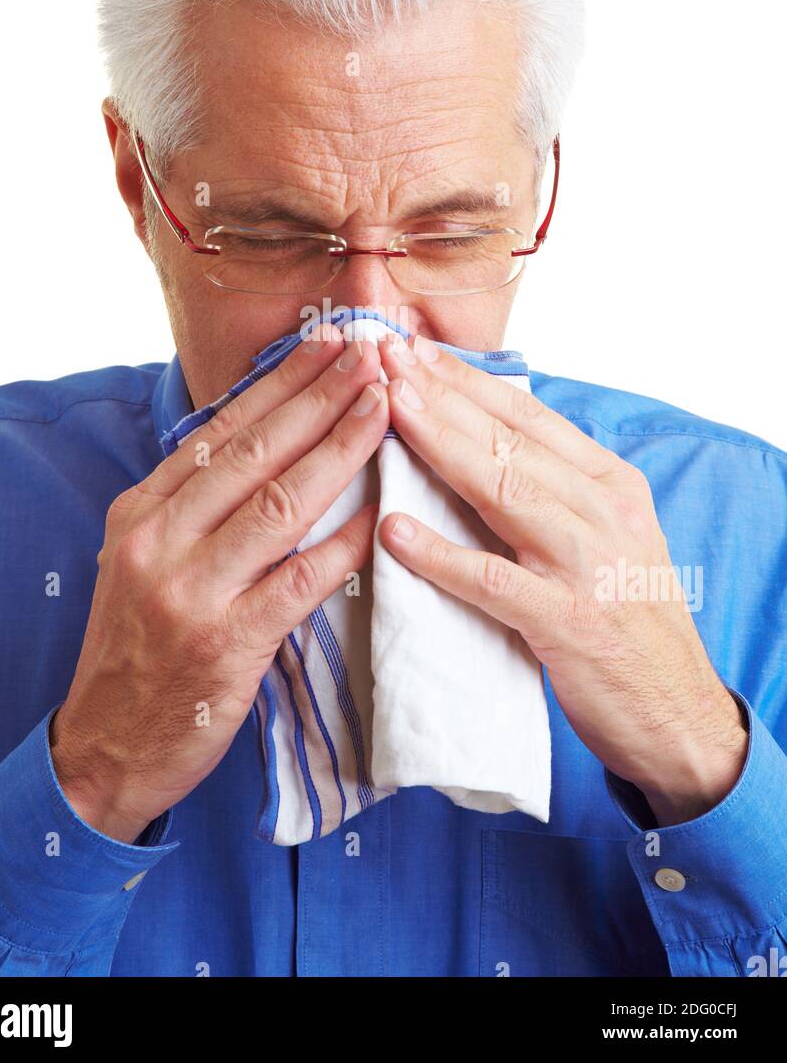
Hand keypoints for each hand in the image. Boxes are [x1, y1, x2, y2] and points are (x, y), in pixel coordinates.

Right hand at [50, 327, 387, 842]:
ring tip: (383, 407)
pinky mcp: (225, 643)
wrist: (105, 746)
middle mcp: (159, 539)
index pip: (221, 428)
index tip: (328, 341)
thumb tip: (269, 440)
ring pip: (277, 503)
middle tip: (370, 352)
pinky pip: (298, 582)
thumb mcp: (147, 560)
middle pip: (253, 451)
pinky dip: (344, 546)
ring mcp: (189, 591)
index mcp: (143, 511)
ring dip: (339, 449)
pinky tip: (382, 514)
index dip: (281, 381)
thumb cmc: (142, 647)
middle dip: (319, 394)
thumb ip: (197, 506)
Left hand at [376, 332, 748, 826]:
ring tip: (387, 410)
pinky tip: (394, 532)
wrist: (677, 713)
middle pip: (509, 440)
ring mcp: (587, 565)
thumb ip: (554, 490)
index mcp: (610, 484)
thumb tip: (479, 442)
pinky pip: (493, 582)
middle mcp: (604, 512)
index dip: (466, 379)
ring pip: (503, 489)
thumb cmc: (626, 620)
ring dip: (439, 445)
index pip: (528, 415)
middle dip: (441, 394)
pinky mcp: (568, 624)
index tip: (412, 349)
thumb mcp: (607, 536)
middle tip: (383, 356)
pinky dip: (440, 556)